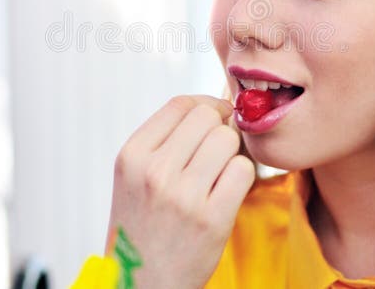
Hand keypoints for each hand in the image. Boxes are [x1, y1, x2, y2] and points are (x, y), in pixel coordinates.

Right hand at [106, 95, 255, 288]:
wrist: (142, 284)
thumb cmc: (143, 227)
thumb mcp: (134, 177)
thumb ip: (165, 140)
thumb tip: (215, 106)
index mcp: (131, 155)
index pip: (180, 104)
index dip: (206, 105)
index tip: (215, 117)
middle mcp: (154, 171)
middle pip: (208, 117)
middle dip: (221, 127)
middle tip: (220, 147)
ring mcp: (183, 195)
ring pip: (228, 139)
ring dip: (232, 152)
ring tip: (221, 172)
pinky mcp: (211, 219)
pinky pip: (242, 170)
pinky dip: (242, 176)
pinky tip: (229, 190)